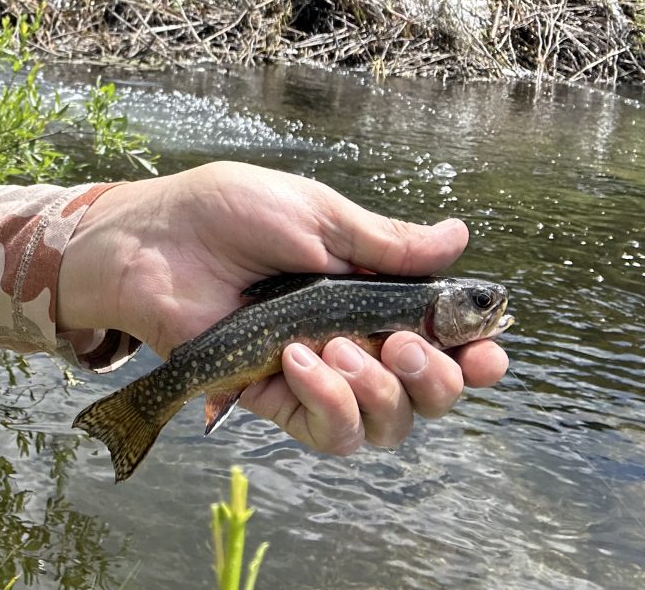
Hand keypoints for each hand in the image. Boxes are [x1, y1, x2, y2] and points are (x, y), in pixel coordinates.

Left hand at [56, 161, 508, 454]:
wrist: (154, 239)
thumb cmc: (227, 213)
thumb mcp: (316, 215)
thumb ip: (387, 244)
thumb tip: (460, 237)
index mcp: (370, 293)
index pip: (442, 339)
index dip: (476, 355)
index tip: (491, 352)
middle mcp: (353, 340)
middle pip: (427, 394)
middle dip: (438, 381)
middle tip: (410, 347)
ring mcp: (315, 375)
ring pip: (386, 424)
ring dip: (381, 393)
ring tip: (344, 349)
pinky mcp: (275, 399)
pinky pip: (326, 431)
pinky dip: (329, 402)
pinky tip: (302, 362)